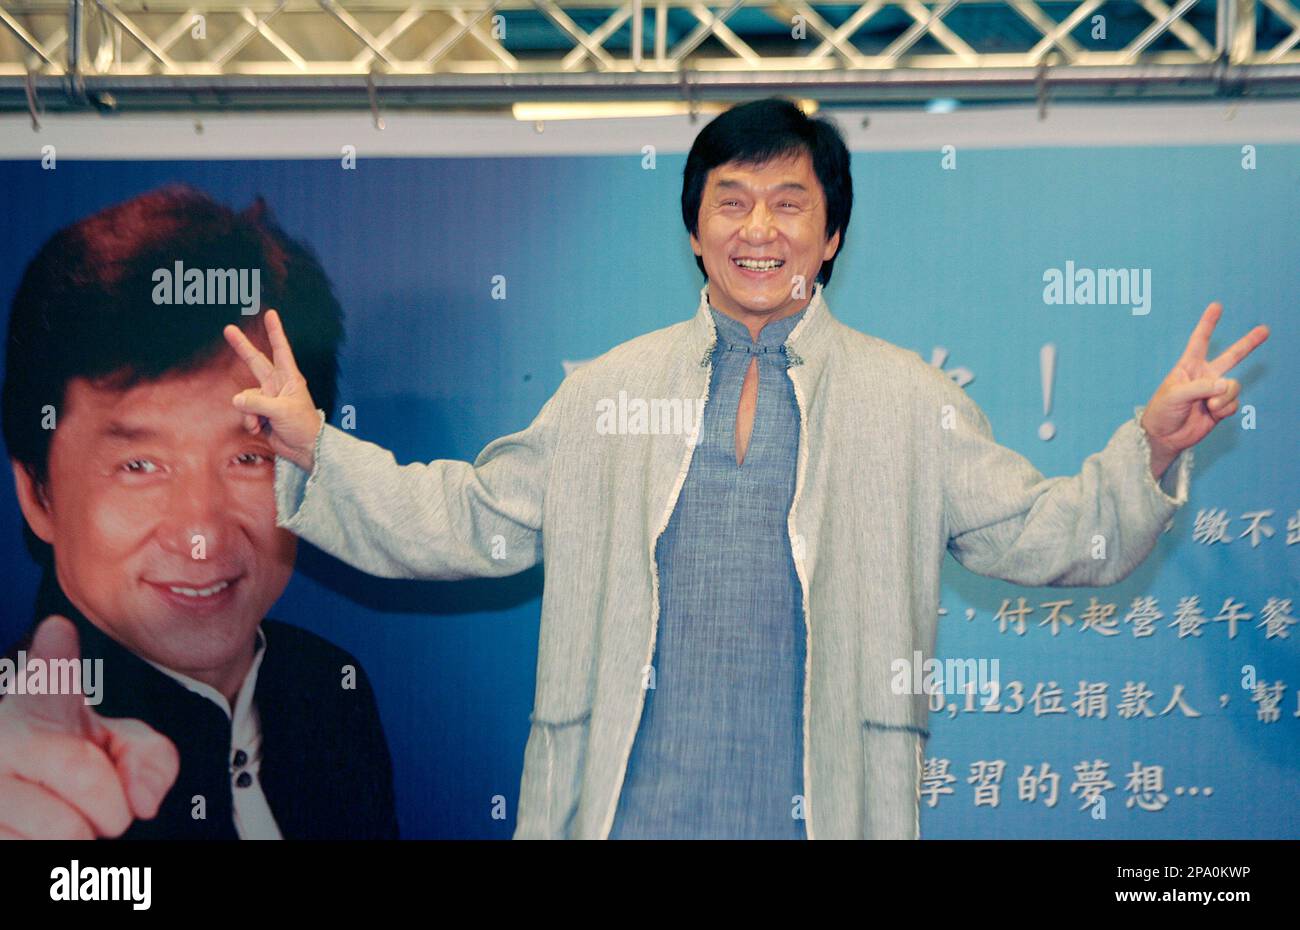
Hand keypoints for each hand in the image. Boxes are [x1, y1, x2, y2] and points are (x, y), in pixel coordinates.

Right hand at [0, 616, 179, 838]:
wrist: (16, 803)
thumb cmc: (70, 768)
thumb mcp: (116, 748)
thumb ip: (150, 758)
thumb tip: (145, 801)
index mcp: (39, 706)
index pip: (48, 677)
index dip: (55, 661)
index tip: (58, 629)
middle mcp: (4, 738)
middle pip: (89, 780)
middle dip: (113, 807)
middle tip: (97, 804)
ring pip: (64, 831)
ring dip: (82, 838)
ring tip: (64, 817)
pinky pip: (32, 854)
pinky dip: (53, 856)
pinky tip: (36, 834)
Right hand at [224, 309, 321, 472]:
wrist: (305, 448)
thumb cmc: (302, 426)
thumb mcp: (281, 411)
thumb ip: (257, 403)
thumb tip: (236, 400)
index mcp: (289, 378)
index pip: (280, 350)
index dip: (275, 332)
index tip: (271, 314)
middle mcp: (277, 385)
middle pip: (255, 362)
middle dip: (242, 347)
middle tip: (228, 329)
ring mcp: (267, 399)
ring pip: (245, 397)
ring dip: (249, 412)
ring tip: (261, 423)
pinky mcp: (260, 413)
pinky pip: (245, 412)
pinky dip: (249, 422)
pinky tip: (259, 429)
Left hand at [1140, 302, 1268, 476]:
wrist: (1164, 436)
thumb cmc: (1162, 411)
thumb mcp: (1175, 395)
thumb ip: (1200, 387)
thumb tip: (1226, 385)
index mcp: (1188, 367)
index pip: (1199, 342)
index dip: (1207, 324)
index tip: (1216, 306)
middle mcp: (1205, 376)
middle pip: (1232, 356)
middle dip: (1248, 343)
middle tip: (1265, 330)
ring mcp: (1215, 392)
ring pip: (1233, 386)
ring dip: (1223, 397)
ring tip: (1209, 406)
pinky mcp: (1222, 407)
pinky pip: (1233, 404)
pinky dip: (1224, 409)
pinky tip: (1212, 413)